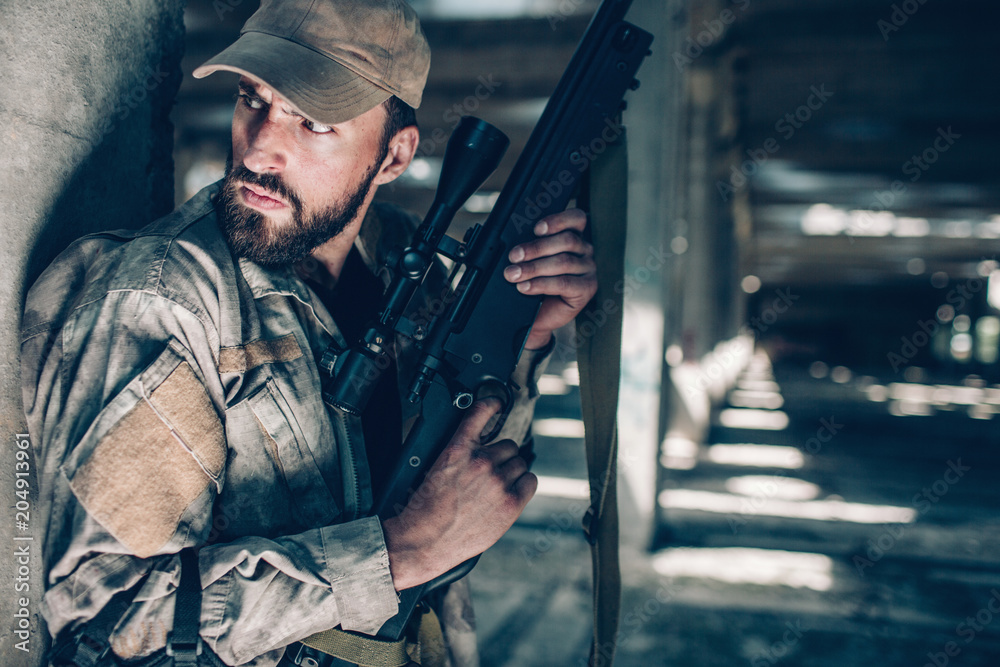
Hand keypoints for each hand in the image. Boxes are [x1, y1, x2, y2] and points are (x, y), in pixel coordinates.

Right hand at [381, 400, 536, 589]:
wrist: (425, 540)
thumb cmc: (425, 508)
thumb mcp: (433, 468)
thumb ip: (459, 452)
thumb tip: (478, 443)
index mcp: (458, 449)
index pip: (479, 413)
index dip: (491, 404)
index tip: (496, 402)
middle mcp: (481, 462)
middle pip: (509, 446)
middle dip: (501, 457)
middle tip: (488, 474)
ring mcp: (498, 482)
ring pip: (520, 463)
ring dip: (512, 472)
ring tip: (496, 488)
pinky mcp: (511, 503)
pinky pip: (530, 481)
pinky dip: (523, 485)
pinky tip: (512, 492)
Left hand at [503, 209, 597, 349]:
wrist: (538, 316)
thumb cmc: (535, 286)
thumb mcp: (531, 262)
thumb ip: (530, 249)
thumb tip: (517, 244)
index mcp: (574, 237)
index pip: (576, 219)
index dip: (558, 220)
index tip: (536, 229)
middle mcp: (585, 250)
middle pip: (566, 241)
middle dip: (536, 248)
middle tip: (514, 256)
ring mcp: (589, 270)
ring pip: (563, 262)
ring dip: (533, 268)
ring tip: (513, 274)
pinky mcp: (587, 288)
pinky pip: (564, 283)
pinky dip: (541, 284)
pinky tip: (525, 287)